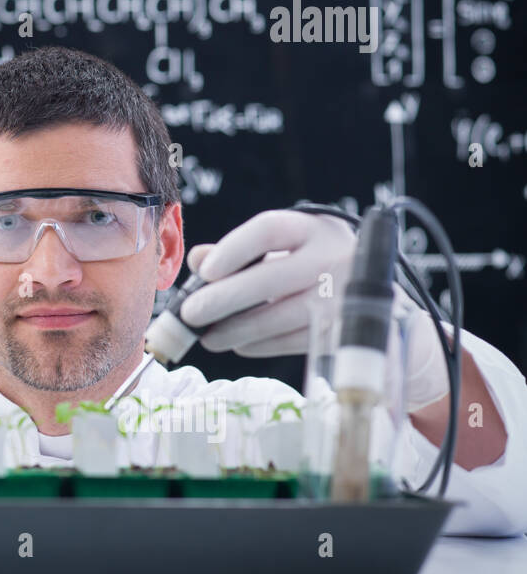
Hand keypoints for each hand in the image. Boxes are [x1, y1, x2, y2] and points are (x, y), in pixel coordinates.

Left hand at [180, 209, 452, 410]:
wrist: (384, 303)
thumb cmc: (317, 269)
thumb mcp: (286, 250)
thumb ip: (240, 252)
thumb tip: (196, 259)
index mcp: (315, 228)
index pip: (270, 229)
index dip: (233, 249)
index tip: (204, 271)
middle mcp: (335, 257)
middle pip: (271, 278)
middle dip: (223, 299)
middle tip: (190, 313)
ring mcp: (344, 296)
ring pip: (280, 316)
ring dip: (236, 329)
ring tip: (207, 337)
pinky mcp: (347, 330)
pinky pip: (293, 341)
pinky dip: (260, 345)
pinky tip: (238, 344)